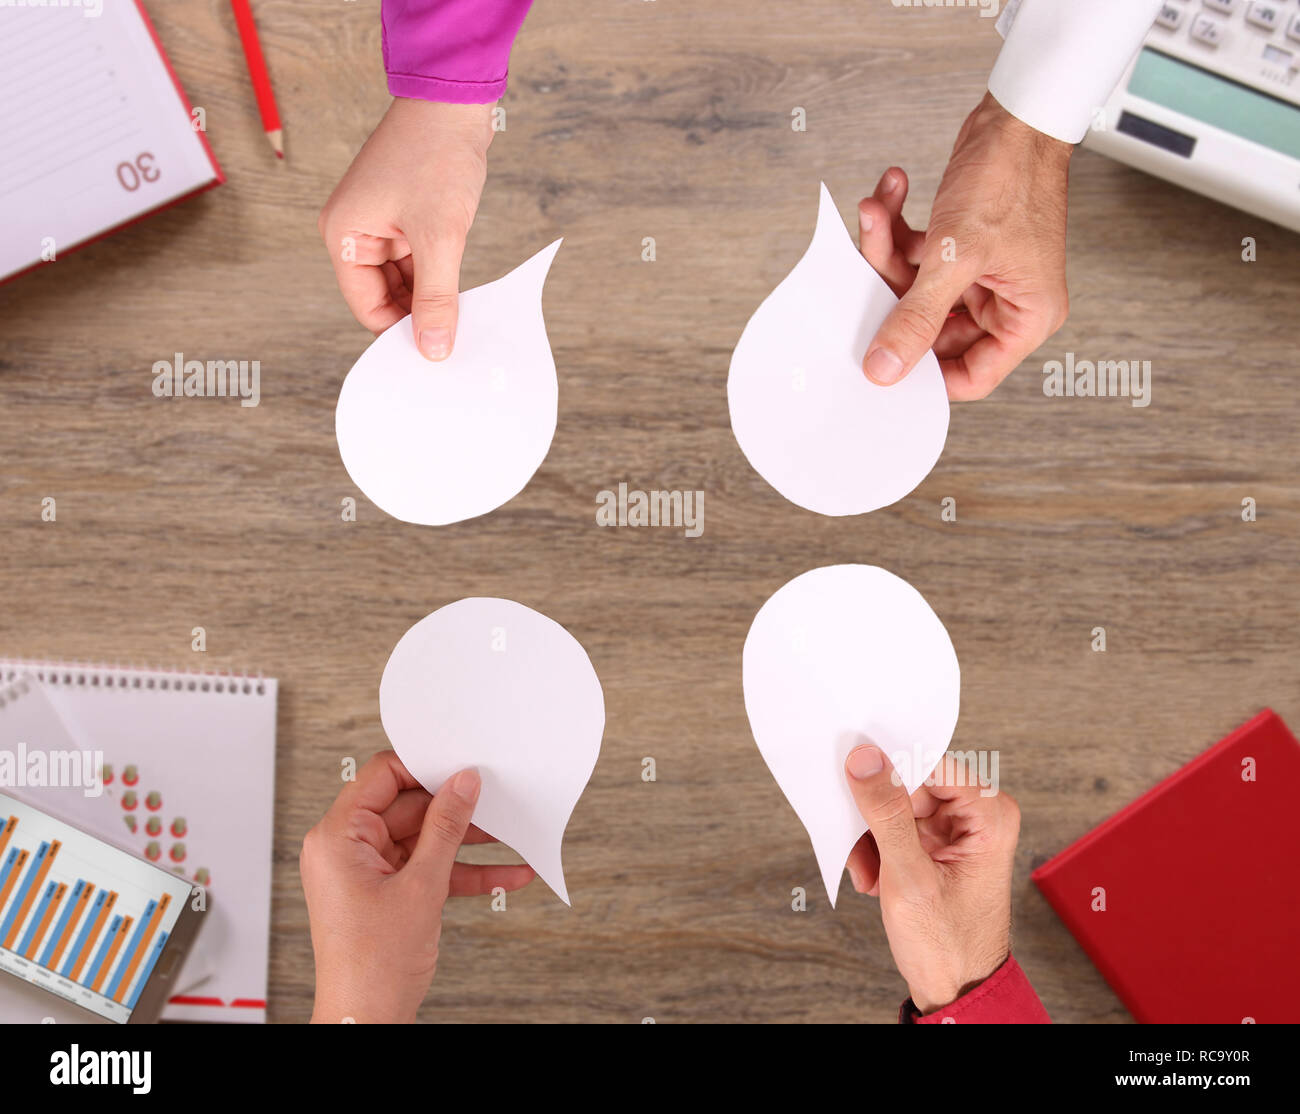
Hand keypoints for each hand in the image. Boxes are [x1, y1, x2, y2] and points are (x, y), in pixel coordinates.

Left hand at [301, 751, 533, 1022]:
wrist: (366, 1021)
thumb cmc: (371, 966)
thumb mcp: (422, 886)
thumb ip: (446, 828)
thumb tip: (463, 785)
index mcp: (337, 838)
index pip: (381, 776)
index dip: (423, 768)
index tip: (460, 768)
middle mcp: (346, 849)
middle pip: (408, 807)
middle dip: (455, 811)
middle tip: (494, 803)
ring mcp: (365, 871)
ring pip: (423, 839)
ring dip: (466, 844)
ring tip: (508, 838)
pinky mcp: (384, 892)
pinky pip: (426, 868)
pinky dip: (460, 872)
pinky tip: (503, 874)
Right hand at [318, 97, 493, 359]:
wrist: (453, 100)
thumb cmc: (436, 158)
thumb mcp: (440, 238)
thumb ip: (437, 299)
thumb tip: (434, 350)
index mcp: (344, 235)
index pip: (367, 307)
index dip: (399, 332)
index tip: (435, 353)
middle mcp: (354, 230)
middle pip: (384, 296)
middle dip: (417, 316)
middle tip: (454, 342)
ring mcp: (380, 222)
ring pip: (404, 281)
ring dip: (432, 296)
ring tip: (464, 317)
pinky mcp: (405, 215)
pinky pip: (418, 260)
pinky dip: (438, 276)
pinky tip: (463, 292)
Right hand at [843, 744, 1018, 1014]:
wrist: (957, 990)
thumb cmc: (949, 945)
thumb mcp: (909, 877)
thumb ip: (886, 814)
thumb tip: (866, 760)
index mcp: (990, 814)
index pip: (931, 763)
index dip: (891, 770)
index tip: (854, 778)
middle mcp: (978, 815)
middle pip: (910, 783)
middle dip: (878, 818)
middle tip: (863, 849)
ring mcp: (957, 829)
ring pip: (896, 806)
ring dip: (874, 840)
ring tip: (872, 874)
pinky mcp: (938, 843)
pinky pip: (896, 826)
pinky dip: (878, 851)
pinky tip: (877, 879)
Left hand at [858, 92, 1071, 400]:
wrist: (1014, 113)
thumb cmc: (1012, 174)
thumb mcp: (955, 258)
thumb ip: (916, 318)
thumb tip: (885, 368)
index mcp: (1027, 317)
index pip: (972, 376)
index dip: (926, 374)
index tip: (884, 364)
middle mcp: (1006, 301)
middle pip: (933, 330)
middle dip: (894, 294)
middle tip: (867, 270)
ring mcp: (982, 275)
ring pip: (915, 290)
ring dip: (887, 251)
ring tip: (875, 212)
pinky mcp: (959, 249)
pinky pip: (916, 257)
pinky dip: (897, 230)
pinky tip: (889, 194)